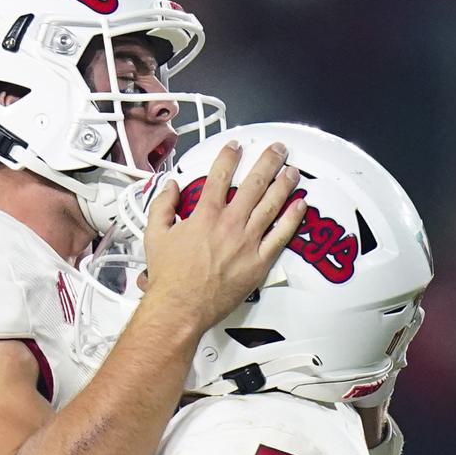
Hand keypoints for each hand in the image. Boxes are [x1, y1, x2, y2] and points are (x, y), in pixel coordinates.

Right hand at [138, 138, 307, 335]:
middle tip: (278, 150)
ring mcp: (247, 242)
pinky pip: (281, 236)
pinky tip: (300, 205)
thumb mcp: (155, 235)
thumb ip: (162, 206)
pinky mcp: (258, 262)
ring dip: (284, 184)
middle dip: (268, 162)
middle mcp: (230, 224)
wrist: (181, 308)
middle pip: (255, 184)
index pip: (221, 175)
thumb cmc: (170, 277)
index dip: (230, 156)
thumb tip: (170, 188)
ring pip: (271, 205)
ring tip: (292, 171)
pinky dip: (293, 219)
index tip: (237, 146)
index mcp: (205, 215)